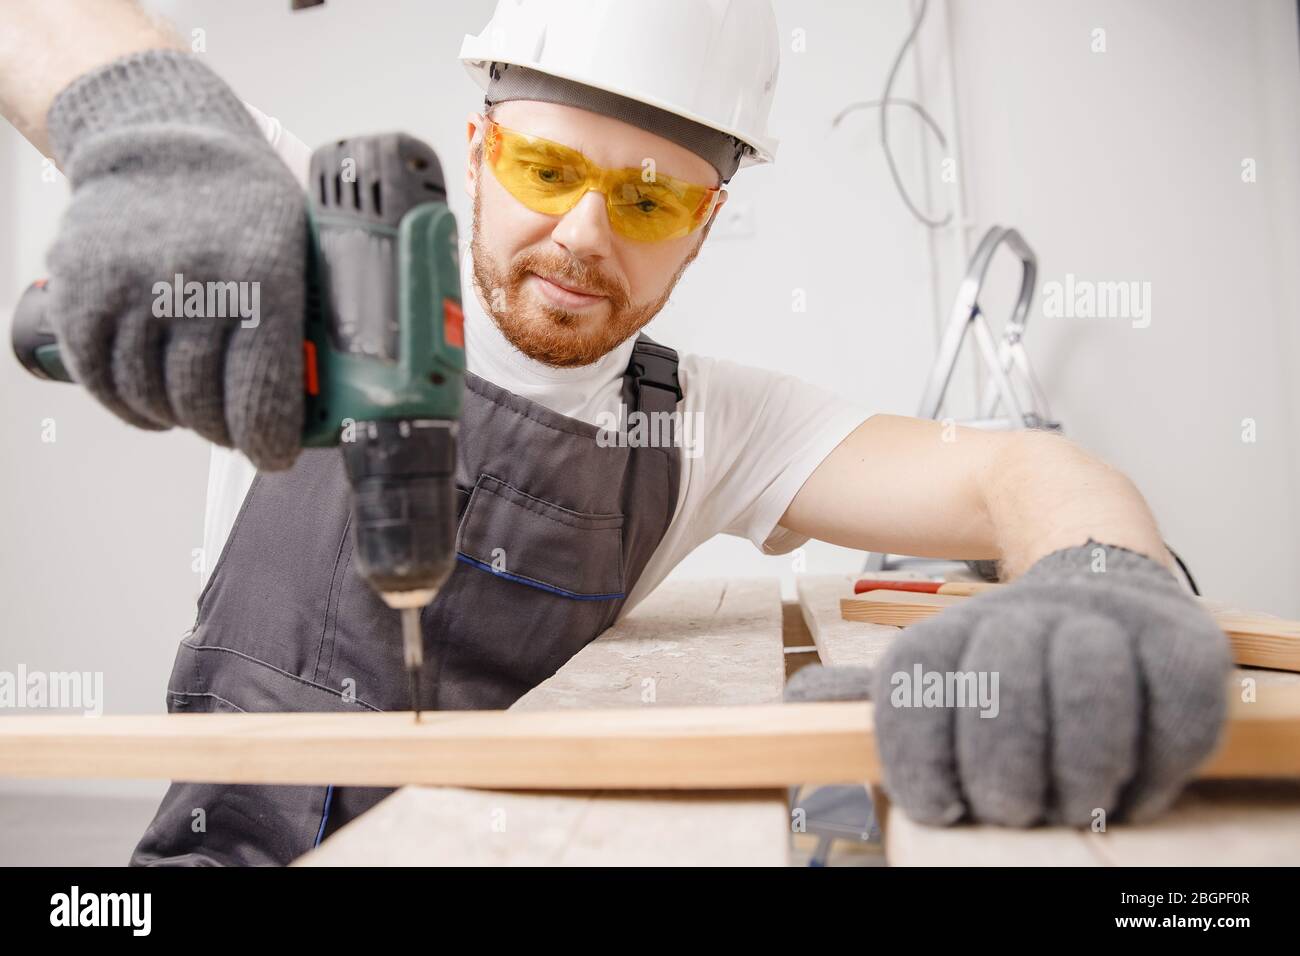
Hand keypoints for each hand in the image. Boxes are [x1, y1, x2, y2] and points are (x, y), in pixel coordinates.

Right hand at [44, 49, 306, 469]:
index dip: (269, 439)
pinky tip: (154, 407)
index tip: (276, 454)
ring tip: (199, 415)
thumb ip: (322, 310)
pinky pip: (101, 379)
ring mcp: (131, 289)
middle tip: (240, 433)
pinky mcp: (83, 292)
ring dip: (179, 419)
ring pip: (152, 396)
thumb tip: (360, 382)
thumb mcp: (303, 241)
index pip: (263, 390)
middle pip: (205, 402)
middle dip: (227, 431)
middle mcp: (196, 284)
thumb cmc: (243, 199)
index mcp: (264, 275)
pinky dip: (129, 405)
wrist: (160, 137)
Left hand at [787, 541, 1230, 826]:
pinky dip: (1157, 759)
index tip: (942, 805)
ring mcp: (1104, 619)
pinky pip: (1174, 707)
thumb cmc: (1007, 645)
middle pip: (1003, 696)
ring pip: (1088, 690)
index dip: (923, 766)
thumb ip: (875, 697)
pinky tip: (1132, 784)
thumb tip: (798, 706)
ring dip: (1082, 767)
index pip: (918, 698)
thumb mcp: (936, 666)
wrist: (1089, 555)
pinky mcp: (1177, 638)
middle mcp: (1022, 615)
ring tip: (1075, 799)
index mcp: (950, 631)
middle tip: (1014, 806)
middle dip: (1005, 772)